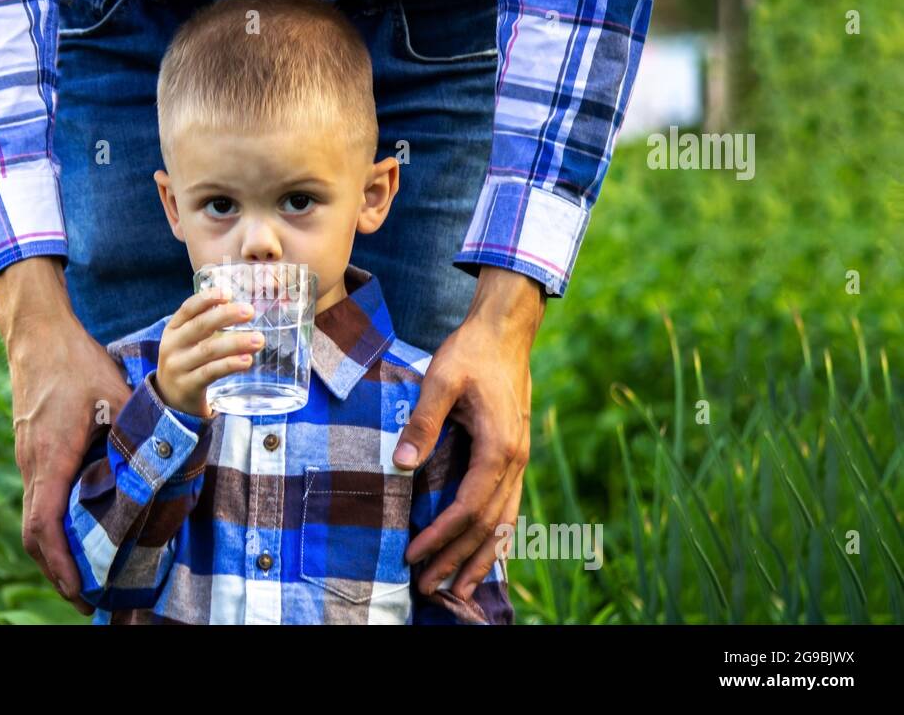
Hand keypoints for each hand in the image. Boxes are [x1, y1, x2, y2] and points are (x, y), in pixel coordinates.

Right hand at [0, 257, 130, 616]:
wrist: (37, 332)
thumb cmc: (75, 362)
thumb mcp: (114, 396)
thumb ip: (136, 434)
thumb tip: (165, 466)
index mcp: (50, 457)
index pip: (43, 526)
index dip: (60, 564)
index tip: (80, 591)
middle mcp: (32, 464)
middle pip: (34, 535)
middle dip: (58, 572)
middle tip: (88, 599)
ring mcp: (27, 457)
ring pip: (35, 518)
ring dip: (56, 551)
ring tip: (86, 575)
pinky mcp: (31, 449)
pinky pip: (39, 498)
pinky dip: (53, 525)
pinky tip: (79, 530)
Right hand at [155, 287, 263, 417]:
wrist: (170, 397)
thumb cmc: (187, 360)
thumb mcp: (188, 340)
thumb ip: (208, 324)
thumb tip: (242, 308)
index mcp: (173, 328)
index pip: (188, 308)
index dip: (207, 299)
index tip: (228, 292)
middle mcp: (172, 345)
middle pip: (200, 326)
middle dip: (226, 316)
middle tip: (249, 311)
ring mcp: (178, 367)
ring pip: (208, 350)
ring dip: (235, 343)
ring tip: (258, 340)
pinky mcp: (187, 386)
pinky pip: (211, 373)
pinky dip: (230, 365)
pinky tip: (247, 360)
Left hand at [391, 266, 546, 600]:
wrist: (506, 330)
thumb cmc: (471, 352)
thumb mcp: (441, 379)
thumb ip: (422, 422)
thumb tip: (402, 463)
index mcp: (499, 447)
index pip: (468, 507)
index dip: (441, 536)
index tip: (414, 556)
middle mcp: (515, 460)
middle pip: (487, 525)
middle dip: (457, 560)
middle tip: (428, 588)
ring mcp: (519, 460)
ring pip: (503, 522)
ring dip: (480, 558)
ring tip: (458, 590)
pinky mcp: (513, 455)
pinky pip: (507, 507)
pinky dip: (494, 536)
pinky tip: (483, 554)